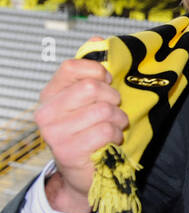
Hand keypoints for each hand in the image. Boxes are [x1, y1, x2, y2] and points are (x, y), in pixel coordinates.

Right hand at [33, 58, 129, 212]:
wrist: (83, 172)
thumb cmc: (89, 130)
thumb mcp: (89, 100)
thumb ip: (91, 71)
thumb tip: (95, 40)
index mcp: (50, 93)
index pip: (71, 66)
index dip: (98, 71)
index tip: (107, 83)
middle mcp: (46, 111)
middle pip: (91, 88)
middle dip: (113, 98)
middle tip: (114, 108)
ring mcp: (54, 132)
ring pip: (103, 111)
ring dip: (118, 119)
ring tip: (114, 126)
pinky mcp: (67, 150)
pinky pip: (105, 131)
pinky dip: (116, 135)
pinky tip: (111, 141)